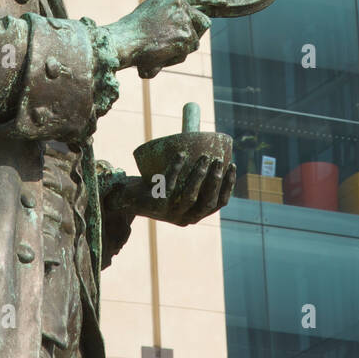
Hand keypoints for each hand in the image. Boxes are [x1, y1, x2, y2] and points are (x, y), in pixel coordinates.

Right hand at [104, 0, 213, 78]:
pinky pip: (187, 51)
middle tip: (178, 43)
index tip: (224, 3)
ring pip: (194, 40)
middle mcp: (180, 3)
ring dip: (180, 48)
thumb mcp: (150, 15)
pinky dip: (174, 57)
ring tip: (159, 49)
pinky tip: (160, 54)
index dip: (212, 1)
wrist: (123, 41)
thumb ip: (170, 17)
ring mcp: (184, 19)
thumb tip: (190, 32)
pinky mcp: (186, 35)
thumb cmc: (130, 34)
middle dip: (195, 34)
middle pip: (203, 21)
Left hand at [118, 154, 235, 225]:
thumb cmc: (157, 186)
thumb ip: (193, 172)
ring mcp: (169, 213)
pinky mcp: (155, 205)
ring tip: (204, 157)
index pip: (218, 203)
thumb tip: (207, 139)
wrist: (127, 198)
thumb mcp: (178, 185)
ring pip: (190, 195)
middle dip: (215, 180)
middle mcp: (184, 218)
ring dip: (199, 175)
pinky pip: (169, 185)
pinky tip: (180, 154)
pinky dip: (175, 168)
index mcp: (194, 215)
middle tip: (218, 159)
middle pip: (206, 201)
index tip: (231, 166)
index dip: (228, 185)